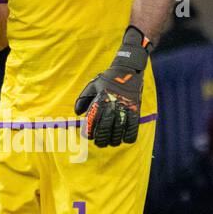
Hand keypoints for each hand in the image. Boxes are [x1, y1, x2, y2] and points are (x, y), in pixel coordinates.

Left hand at [74, 26, 152, 146]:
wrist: (128, 69)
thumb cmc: (108, 79)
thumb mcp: (92, 85)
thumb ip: (82, 99)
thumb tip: (77, 113)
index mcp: (101, 98)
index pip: (93, 120)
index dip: (90, 131)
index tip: (89, 136)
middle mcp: (112, 104)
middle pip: (105, 127)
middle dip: (101, 139)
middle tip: (99, 144)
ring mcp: (125, 107)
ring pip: (119, 129)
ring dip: (114, 140)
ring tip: (111, 143)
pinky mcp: (135, 109)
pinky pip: (133, 126)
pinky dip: (129, 136)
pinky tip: (125, 140)